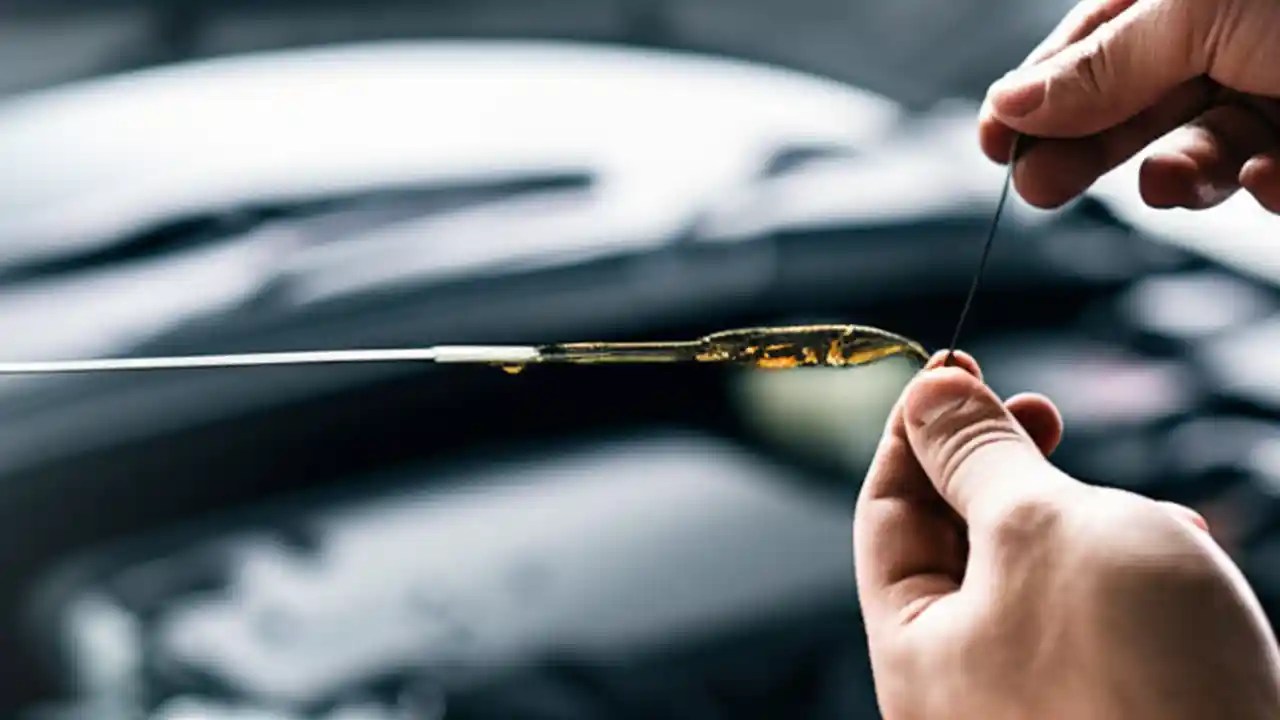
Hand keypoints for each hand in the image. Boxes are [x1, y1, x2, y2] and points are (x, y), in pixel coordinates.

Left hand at [854, 351, 1279, 718]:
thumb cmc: (1137, 674)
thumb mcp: (1041, 530)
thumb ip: (976, 456)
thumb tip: (929, 394)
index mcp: (914, 653)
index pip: (886, 515)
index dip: (916, 433)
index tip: (952, 370)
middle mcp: (963, 685)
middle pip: (958, 540)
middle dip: (1004, 466)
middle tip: (1041, 409)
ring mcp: (1036, 699)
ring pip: (1040, 570)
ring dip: (1085, 517)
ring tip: (1141, 513)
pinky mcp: (1109, 702)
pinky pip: (1098, 613)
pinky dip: (1131, 569)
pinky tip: (1180, 551)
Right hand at [978, 0, 1279, 212]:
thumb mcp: (1199, 14)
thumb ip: (1106, 65)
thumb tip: (1013, 102)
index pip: (1092, 42)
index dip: (1038, 93)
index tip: (995, 140)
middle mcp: (1228, 35)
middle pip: (1135, 106)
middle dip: (1087, 150)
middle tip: (1040, 184)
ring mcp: (1270, 86)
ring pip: (1200, 151)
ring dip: (1180, 176)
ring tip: (1165, 183)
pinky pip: (1267, 180)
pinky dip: (1262, 188)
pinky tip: (1264, 177)